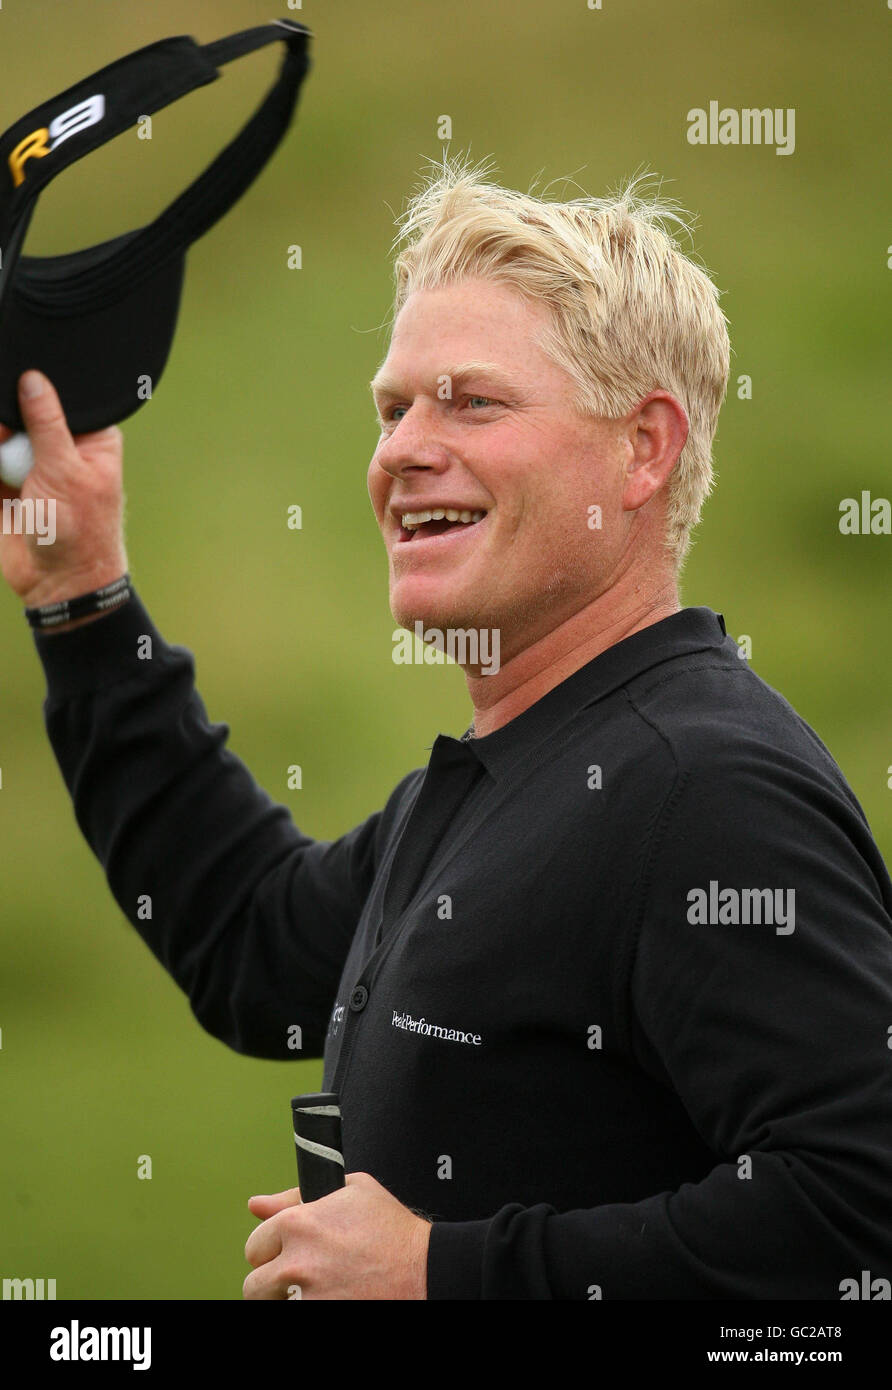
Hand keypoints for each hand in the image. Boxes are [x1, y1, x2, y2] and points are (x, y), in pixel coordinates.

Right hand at [0, 370, 126, 608]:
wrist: (57, 583)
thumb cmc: (77, 530)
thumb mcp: (64, 471)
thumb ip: (46, 424)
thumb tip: (33, 379)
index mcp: (90, 438)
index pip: (60, 398)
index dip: (36, 392)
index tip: (17, 393)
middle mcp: (60, 446)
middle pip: (22, 413)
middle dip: (8, 425)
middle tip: (7, 441)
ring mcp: (31, 463)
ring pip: (3, 435)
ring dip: (0, 448)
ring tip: (6, 471)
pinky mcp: (6, 481)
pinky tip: (3, 485)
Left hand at [244, 1172, 431, 1299]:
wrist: (426, 1271)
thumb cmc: (393, 1232)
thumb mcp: (352, 1192)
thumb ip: (295, 1195)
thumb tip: (257, 1205)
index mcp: (299, 1224)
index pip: (255, 1246)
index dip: (273, 1250)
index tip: (290, 1254)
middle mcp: (296, 1263)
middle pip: (254, 1284)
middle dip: (274, 1281)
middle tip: (302, 1278)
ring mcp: (307, 1298)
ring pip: (272, 1306)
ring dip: (288, 1300)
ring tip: (318, 1290)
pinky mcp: (319, 1317)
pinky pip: (294, 1315)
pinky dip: (308, 1308)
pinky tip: (330, 1299)